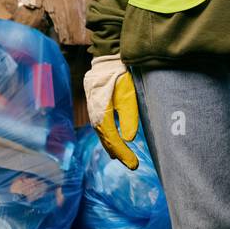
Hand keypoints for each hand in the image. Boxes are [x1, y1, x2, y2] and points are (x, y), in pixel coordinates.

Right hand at [84, 54, 139, 169]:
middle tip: (133, 165)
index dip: (124, 154)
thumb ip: (129, 116)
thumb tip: (129, 138)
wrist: (105, 63)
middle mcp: (95, 118)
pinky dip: (109, 141)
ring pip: (104, 137)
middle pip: (108, 142)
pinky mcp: (97, 111)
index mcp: (102, 116)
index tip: (135, 164)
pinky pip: (103, 131)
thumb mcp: (127, 95)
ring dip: (114, 149)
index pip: (114, 141)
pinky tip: (113, 146)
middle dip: (120, 154)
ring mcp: (94, 115)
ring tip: (124, 159)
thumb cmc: (118, 77)